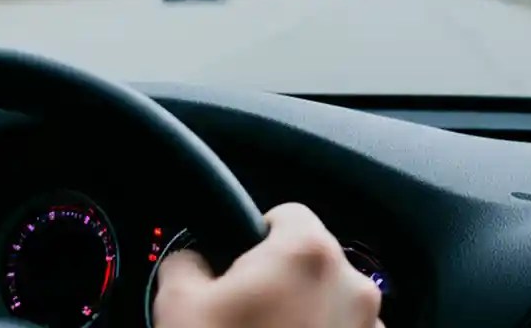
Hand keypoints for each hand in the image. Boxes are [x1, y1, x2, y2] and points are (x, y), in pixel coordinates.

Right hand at [153, 203, 382, 327]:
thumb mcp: (178, 304)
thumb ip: (185, 261)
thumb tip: (192, 259)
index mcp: (307, 252)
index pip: (284, 214)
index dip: (253, 237)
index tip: (237, 266)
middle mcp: (352, 286)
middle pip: (311, 261)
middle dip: (279, 282)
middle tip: (243, 316)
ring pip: (330, 304)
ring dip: (304, 317)